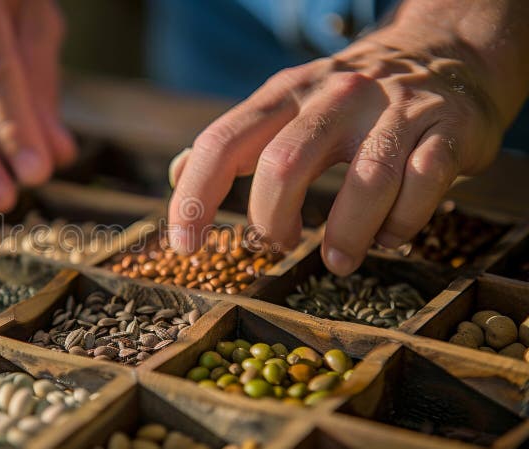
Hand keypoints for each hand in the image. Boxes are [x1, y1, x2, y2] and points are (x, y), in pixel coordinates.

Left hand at [168, 2, 528, 275]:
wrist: (445, 54)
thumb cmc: (351, 99)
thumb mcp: (287, 103)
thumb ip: (236, 139)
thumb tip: (177, 172)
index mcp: (286, 93)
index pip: (222, 143)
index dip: (195, 197)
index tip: (185, 245)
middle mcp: (335, 97)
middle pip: (284, 165)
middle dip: (273, 220)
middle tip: (281, 243)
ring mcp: (394, 113)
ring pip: (364, 184)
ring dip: (345, 237)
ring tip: (338, 260)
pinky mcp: (447, 132)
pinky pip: (420, 190)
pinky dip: (400, 227)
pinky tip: (389, 235)